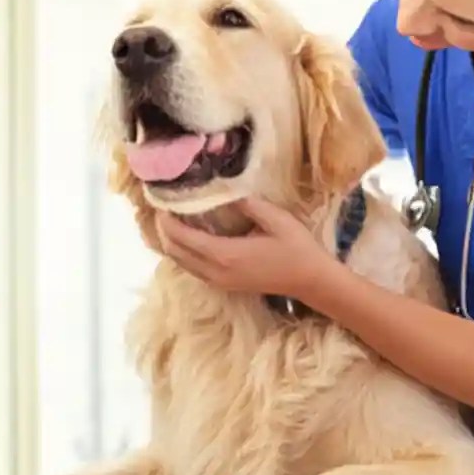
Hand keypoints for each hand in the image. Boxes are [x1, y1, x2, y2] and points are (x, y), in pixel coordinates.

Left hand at [156, 196, 336, 299]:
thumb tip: (224, 190)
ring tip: (171, 218)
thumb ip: (248, 204)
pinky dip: (183, 252)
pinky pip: (193, 268)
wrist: (311, 281)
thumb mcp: (276, 219)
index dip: (166, 220)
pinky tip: (189, 236)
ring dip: (172, 242)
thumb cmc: (297, 248)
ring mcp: (220, 281)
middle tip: (163, 207)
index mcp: (226, 255)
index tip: (161, 202)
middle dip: (164, 230)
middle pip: (175, 252)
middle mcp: (217, 272)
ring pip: (181, 263)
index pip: (182, 238)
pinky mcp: (225, 284)